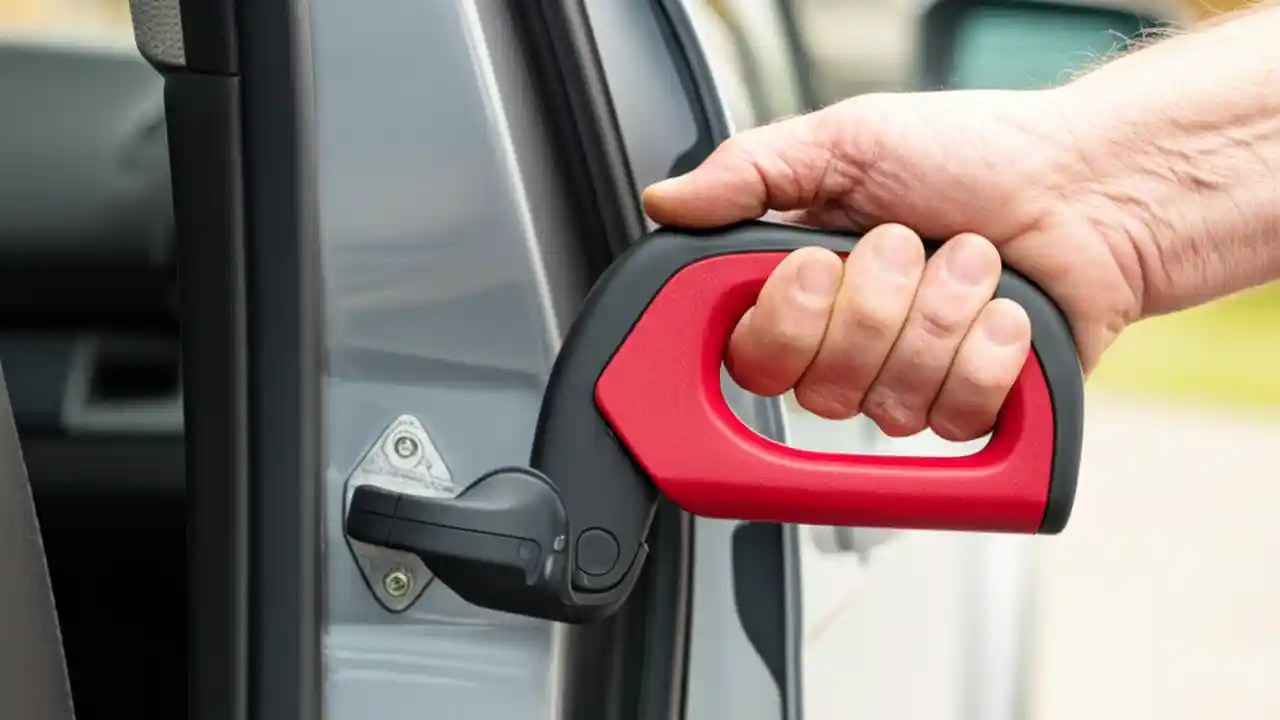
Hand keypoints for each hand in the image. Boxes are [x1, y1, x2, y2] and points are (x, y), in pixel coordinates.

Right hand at [643, 89, 1145, 439]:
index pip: (752, 359)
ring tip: (974, 262)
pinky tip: (1006, 312)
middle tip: (912, 243)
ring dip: (944, 317)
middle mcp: (849, 345)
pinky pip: (958, 418)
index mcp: (803, 289)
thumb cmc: (975, 153)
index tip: (820, 265)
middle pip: (822, 390)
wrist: (1090, 184)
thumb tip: (666, 202)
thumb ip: (748, 173)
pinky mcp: (971, 409)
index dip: (786, 324)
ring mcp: (909, 382)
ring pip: (892, 405)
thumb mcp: (845, 141)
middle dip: (880, 304)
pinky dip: (991, 354)